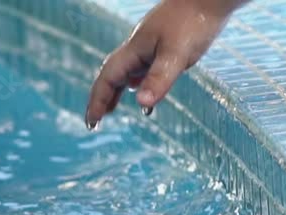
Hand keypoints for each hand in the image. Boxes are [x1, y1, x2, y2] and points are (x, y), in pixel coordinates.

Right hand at [84, 0, 242, 128]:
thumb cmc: (194, 20)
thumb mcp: (176, 54)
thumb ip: (159, 79)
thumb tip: (141, 105)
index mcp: (134, 51)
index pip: (107, 79)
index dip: (97, 102)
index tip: (91, 123)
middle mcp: (138, 49)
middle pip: (112, 76)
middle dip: (102, 98)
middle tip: (94, 121)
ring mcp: (150, 46)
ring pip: (127, 72)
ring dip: (117, 91)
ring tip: (111, 109)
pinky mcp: (164, 45)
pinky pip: (143, 69)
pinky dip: (139, 84)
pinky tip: (146, 94)